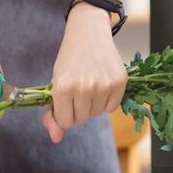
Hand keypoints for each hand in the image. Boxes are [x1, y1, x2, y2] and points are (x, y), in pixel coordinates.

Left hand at [41, 2, 127, 142]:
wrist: (88, 32)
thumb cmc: (69, 59)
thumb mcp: (55, 83)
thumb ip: (53, 114)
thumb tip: (56, 139)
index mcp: (62, 87)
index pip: (65, 122)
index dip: (64, 112)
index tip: (66, 99)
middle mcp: (83, 87)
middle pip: (81, 119)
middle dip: (78, 108)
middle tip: (78, 88)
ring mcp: (103, 85)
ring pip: (96, 113)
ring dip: (92, 103)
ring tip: (90, 82)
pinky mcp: (119, 81)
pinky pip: (112, 107)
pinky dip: (107, 100)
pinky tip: (102, 83)